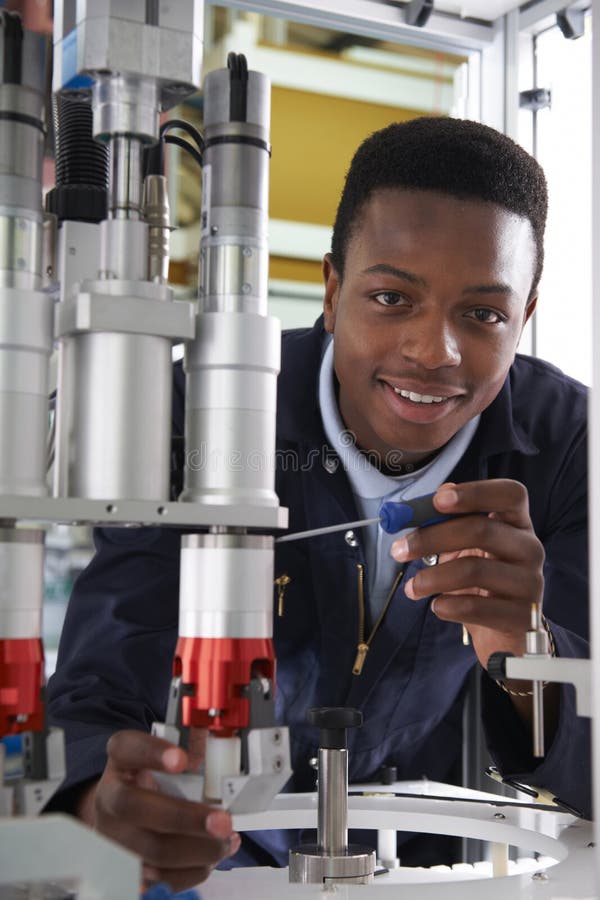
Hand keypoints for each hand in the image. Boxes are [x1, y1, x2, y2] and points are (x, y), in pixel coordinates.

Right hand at [78, 729, 239, 891]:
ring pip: (149, 852)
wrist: (123, 812)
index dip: (151, 752)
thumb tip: (223, 748)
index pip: (126, 747)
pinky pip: (159, 879)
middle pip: (134, 808)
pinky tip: (214, 856)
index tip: (182, 759)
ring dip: (196, 850)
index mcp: (120, 759)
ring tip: (226, 840)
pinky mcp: (126, 870)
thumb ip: (191, 744)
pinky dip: (192, 871)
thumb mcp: (166, 752)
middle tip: (223, 821)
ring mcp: (112, 838)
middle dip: (184, 818)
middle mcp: (108, 797)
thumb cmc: (153, 777)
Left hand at [390, 479, 544, 669]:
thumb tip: (428, 502)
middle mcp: (530, 548)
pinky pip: (476, 607)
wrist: (503, 634)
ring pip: (474, 570)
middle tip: (399, 550)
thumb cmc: (480, 582)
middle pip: (482, 530)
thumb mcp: (465, 548)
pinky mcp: (522, 617)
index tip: (437, 500)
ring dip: (432, 578)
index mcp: (517, 523)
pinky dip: (447, 606)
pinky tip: (437, 607)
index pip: (510, 494)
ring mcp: (531, 583)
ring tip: (412, 588)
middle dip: (432, 538)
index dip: (475, 492)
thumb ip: (448, 522)